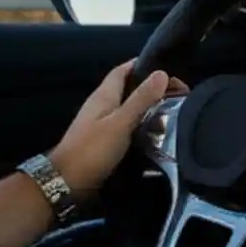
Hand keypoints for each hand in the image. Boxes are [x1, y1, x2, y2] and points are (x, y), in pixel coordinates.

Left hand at [50, 59, 185, 195]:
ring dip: (147, 108)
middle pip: (128, 89)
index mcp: (104, 94)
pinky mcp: (103, 141)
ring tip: (173, 112)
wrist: (67, 181)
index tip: (168, 69)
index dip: (143, 65)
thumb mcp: (121, 122)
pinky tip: (156, 134)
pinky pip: (126, 126)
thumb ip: (141, 99)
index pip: (123, 70)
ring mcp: (101, 124)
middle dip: (151, 88)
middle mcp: (102, 105)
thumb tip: (161, 73)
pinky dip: (141, 125)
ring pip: (128, 108)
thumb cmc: (93, 149)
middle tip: (177, 95)